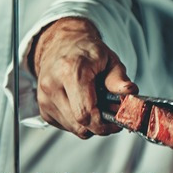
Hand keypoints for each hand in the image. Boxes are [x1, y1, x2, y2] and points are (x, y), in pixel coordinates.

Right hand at [30, 17, 134, 137]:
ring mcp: (44, 98)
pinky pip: (65, 126)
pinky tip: (83, 105)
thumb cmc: (87, 52)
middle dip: (100, 124)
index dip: (103, 123)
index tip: (117, 121)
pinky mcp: (42, 107)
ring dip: (90, 124)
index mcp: (71, 71)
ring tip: (98, 106)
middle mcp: (52, 85)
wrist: (62, 45)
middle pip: (79, 124)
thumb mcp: (110, 60)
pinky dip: (78, 121)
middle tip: (111, 113)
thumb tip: (130, 92)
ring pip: (73, 128)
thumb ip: (119, 79)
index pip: (85, 112)